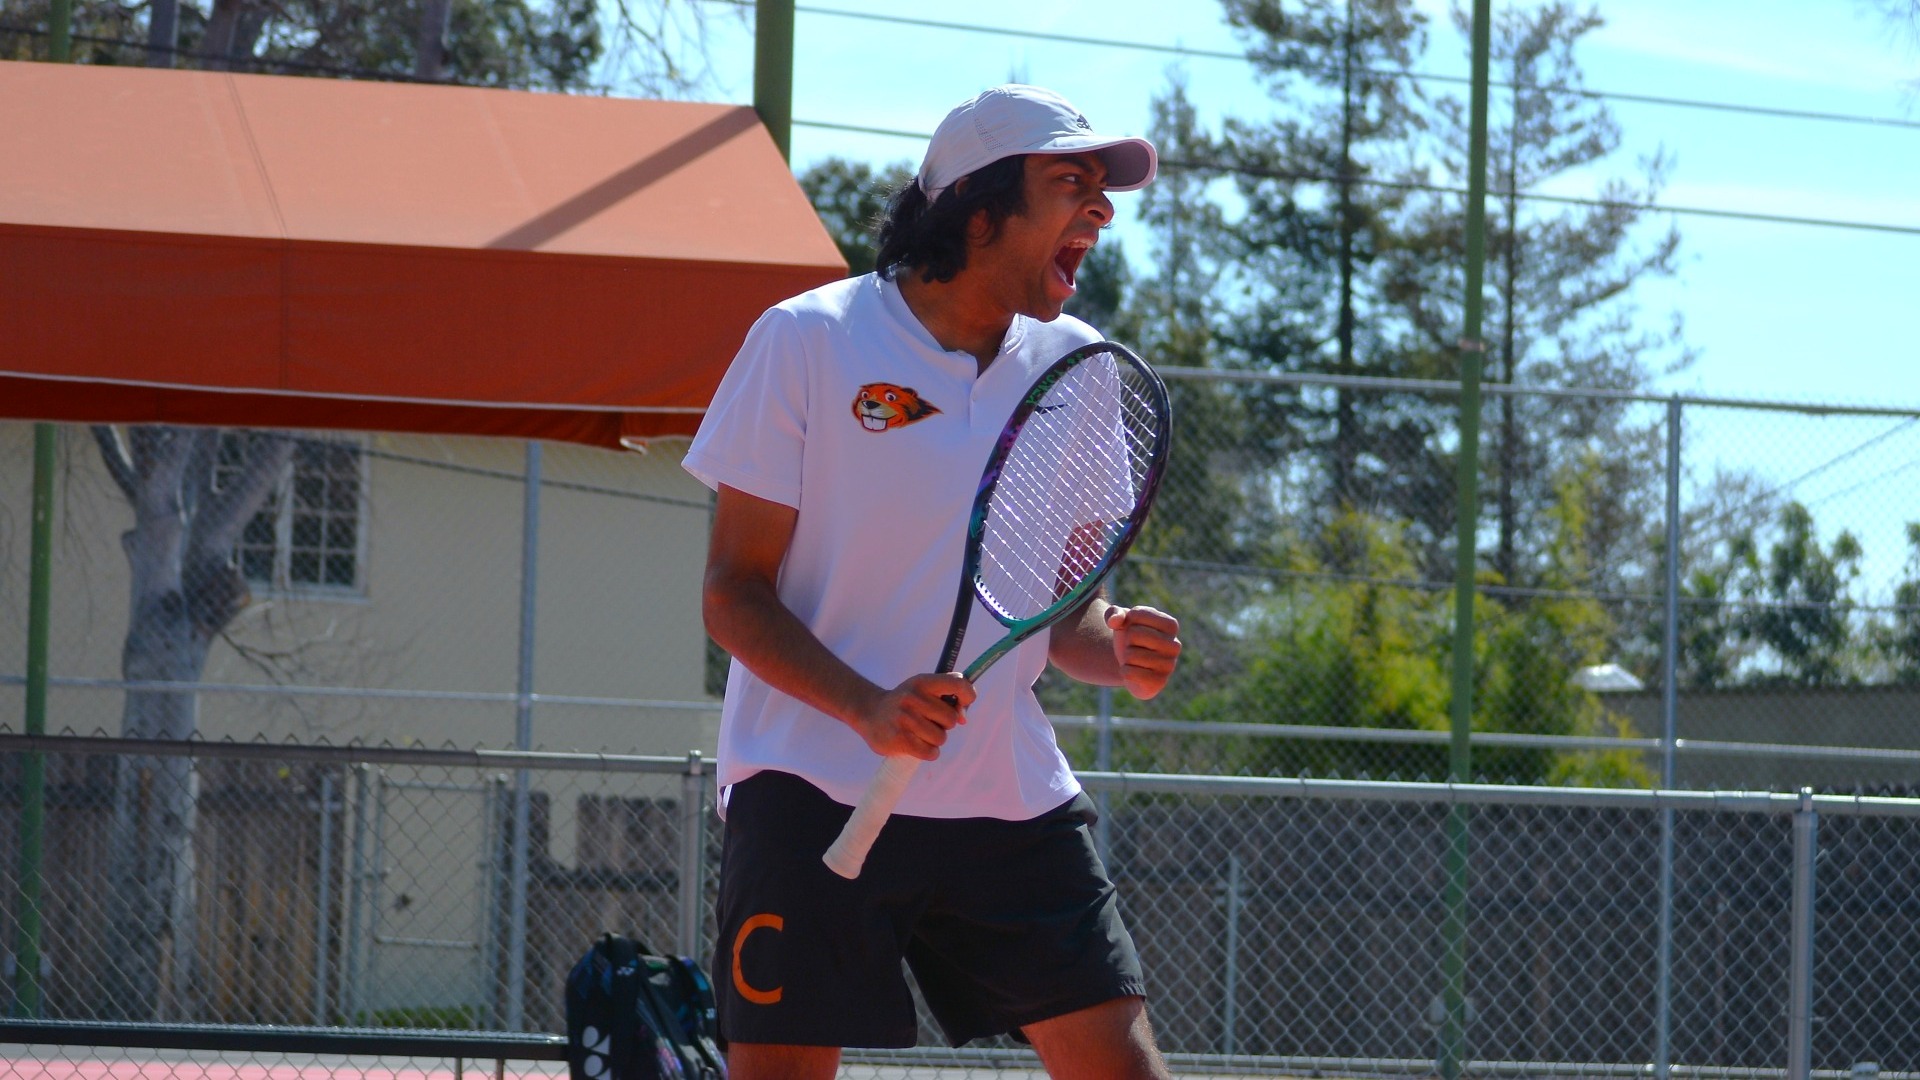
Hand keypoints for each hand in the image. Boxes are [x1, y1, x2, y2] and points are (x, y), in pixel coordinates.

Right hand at [853, 672, 972, 760]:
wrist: (869, 713)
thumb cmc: (905, 703)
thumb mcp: (922, 690)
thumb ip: (947, 697)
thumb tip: (964, 718)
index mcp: (922, 682)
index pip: (957, 684)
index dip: (968, 695)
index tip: (963, 703)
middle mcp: (912, 698)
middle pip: (951, 719)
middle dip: (944, 724)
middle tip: (929, 721)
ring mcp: (904, 719)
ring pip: (941, 738)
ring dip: (934, 739)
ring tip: (919, 733)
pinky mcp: (899, 739)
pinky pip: (930, 752)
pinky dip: (928, 752)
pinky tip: (917, 745)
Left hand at [1106, 605, 1180, 699]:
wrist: (1131, 665)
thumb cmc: (1130, 638)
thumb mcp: (1120, 620)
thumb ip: (1113, 614)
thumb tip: (1114, 621)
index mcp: (1171, 625)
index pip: (1138, 614)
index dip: (1127, 621)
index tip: (1133, 629)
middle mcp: (1175, 645)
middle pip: (1134, 634)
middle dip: (1126, 641)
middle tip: (1133, 647)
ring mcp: (1169, 665)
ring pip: (1130, 655)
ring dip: (1126, 657)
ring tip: (1135, 660)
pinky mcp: (1159, 682)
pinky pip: (1129, 673)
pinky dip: (1124, 671)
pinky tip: (1134, 672)